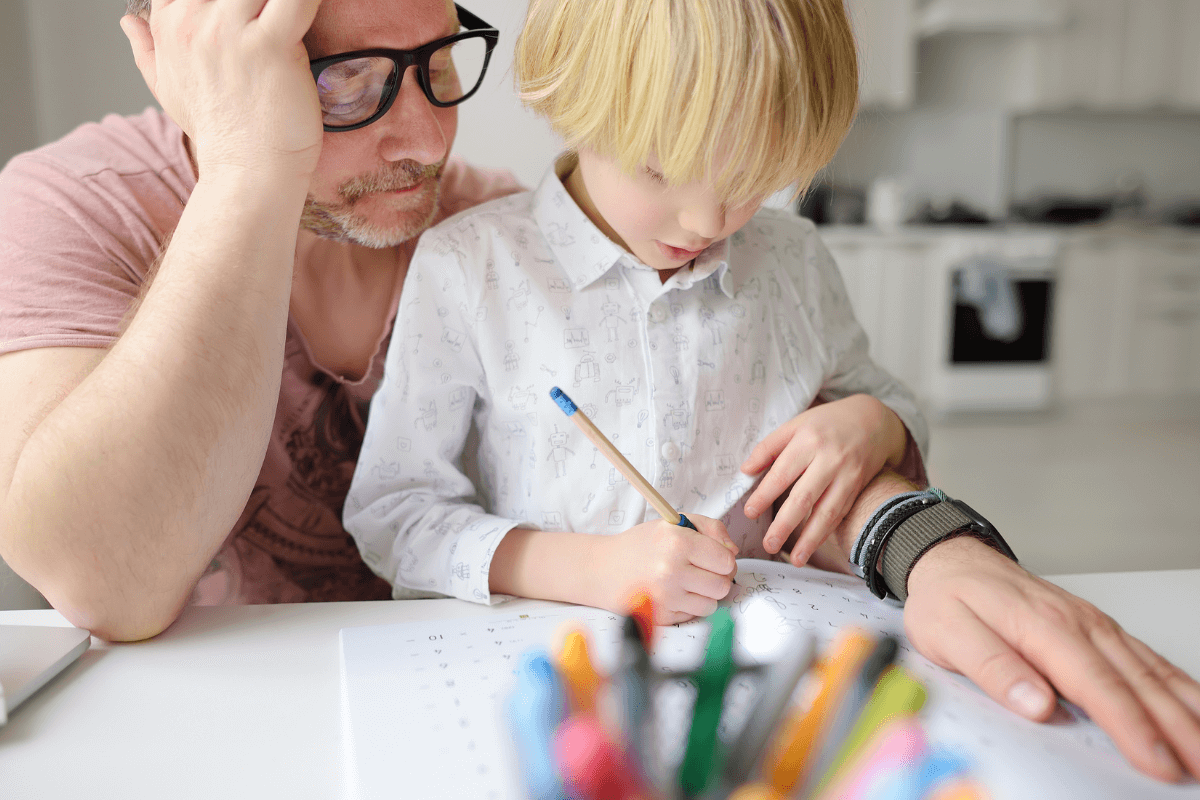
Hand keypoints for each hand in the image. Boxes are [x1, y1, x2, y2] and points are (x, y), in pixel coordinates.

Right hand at [120, 0, 324, 178]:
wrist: (247, 173)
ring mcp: (229, 32)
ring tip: (287, 19)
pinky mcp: (269, 46)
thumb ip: (147, 49)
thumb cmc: (220, 133)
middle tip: (269, 16)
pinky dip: (306, 2)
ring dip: (279, 3)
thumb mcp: (168, 88)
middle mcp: (193, 20)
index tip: (247, 11)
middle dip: (257, 0)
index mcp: (170, 23)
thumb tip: (128, 22)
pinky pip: (294, 2)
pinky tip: (308, 10)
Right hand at [592, 515, 738, 625]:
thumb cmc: (642, 544)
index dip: (723, 559)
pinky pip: (693, 616)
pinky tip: (673, 593)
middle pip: (723, 585)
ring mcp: (665, 597)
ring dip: (704, 595)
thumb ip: (711, 529)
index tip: (713, 557)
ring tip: (687, 582)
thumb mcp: (674, 523)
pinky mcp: (660, 617)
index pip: (727, 560)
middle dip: (717, 578)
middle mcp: (671, 571)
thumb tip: (733, 552)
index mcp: (677, 542)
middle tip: (701, 571)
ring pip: (712, 604)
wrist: (602, 568)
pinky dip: (688, 607)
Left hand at [741, 394, 905, 565]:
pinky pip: (840, 514)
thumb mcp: (796, 424)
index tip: (750, 512)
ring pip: (827, 512)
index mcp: (808, 441)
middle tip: (768, 544)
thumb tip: (745, 470)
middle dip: (785, 525)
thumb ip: (769, 447)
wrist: (872, 420)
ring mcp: (847, 475)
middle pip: (804, 497)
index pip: (782, 473)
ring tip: (795, 559)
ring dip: (811, 539)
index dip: (765, 495)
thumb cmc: (826, 423)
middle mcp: (829, 459)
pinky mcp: (857, 487)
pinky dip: (826, 532)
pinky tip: (813, 546)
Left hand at [905, 536, 1199, 782]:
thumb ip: (991, 667)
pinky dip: (1178, 685)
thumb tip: (1033, 703)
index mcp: (1043, 626)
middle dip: (1176, 728)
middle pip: (1137, 681)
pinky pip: (1147, 659)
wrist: (948, 557)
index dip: (1130, 726)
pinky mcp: (1095, 628)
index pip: (1095, 684)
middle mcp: (1077, 623)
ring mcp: (1091, 624)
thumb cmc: (947, 597)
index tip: (1155, 760)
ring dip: (1186, 710)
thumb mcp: (946, 632)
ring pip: (1151, 671)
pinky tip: (1195, 706)